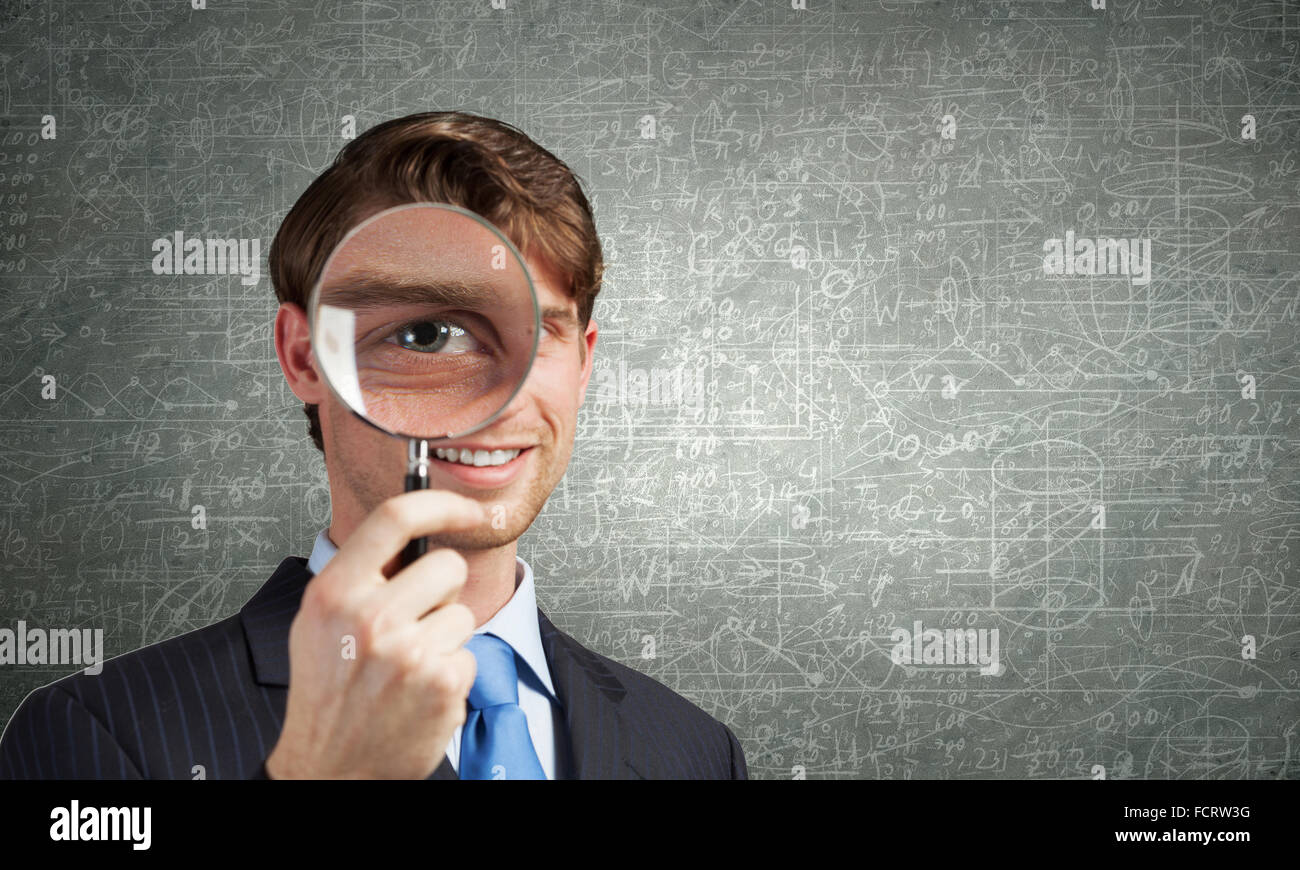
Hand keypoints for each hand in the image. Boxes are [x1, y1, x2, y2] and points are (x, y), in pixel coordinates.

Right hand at [265, 489, 485, 778]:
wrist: (328, 766)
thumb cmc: (328, 690)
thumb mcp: (320, 621)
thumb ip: (360, 575)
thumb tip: (415, 528)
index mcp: (334, 592)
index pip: (395, 517)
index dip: (441, 502)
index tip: (468, 509)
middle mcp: (370, 617)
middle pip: (447, 566)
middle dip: (443, 591)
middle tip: (416, 622)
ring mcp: (408, 652)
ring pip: (463, 613)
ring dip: (446, 637)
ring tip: (409, 666)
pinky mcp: (441, 684)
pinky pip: (469, 654)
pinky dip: (451, 674)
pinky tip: (419, 692)